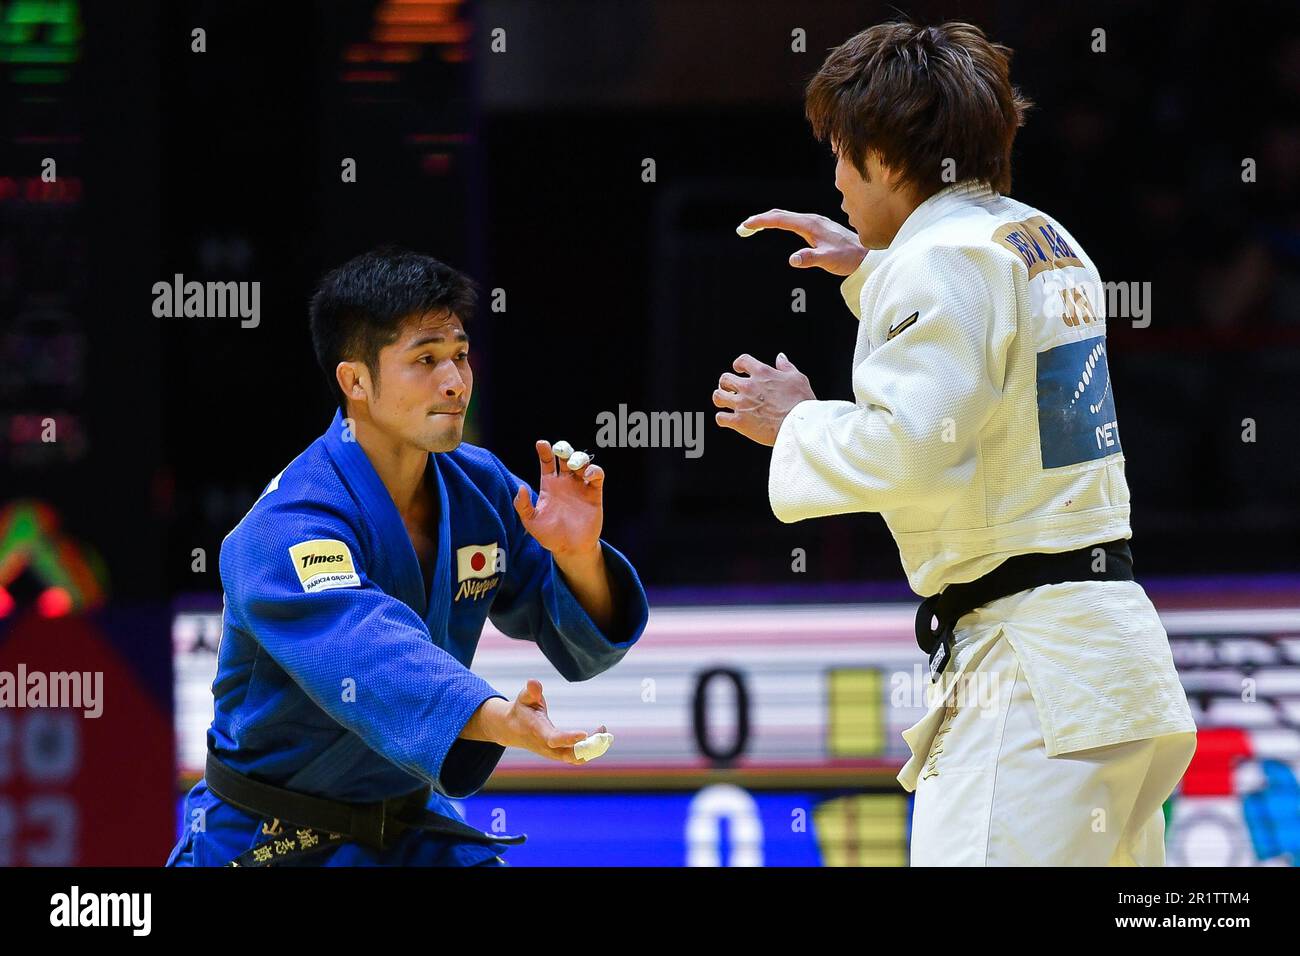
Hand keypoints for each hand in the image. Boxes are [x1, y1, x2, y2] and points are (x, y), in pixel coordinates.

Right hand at [479, 680, 606, 765]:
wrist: (513, 730)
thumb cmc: (522, 710)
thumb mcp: (523, 698)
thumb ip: (530, 692)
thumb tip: (533, 682)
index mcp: (538, 732)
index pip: (554, 739)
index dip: (568, 739)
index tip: (584, 733)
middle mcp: (547, 747)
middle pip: (569, 756)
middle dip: (588, 749)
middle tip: (603, 736)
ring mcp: (554, 753)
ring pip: (576, 759)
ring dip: (593, 750)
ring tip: (605, 733)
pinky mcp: (560, 754)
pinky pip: (578, 757)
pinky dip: (591, 750)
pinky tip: (601, 736)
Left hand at [513, 440, 602, 559]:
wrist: (571, 549)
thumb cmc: (549, 536)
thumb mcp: (531, 522)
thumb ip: (523, 506)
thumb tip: (521, 488)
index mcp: (549, 485)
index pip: (546, 462)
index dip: (544, 450)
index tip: (541, 443)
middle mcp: (565, 482)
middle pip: (565, 456)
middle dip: (563, 448)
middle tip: (559, 451)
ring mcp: (580, 486)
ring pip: (582, 462)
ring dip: (578, 458)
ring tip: (573, 465)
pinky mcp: (594, 493)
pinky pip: (597, 475)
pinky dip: (594, 470)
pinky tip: (587, 474)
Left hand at [713, 352, 815, 445]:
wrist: (799, 426)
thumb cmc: (801, 402)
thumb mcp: (798, 378)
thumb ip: (786, 366)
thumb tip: (780, 357)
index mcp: (762, 373)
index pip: (742, 361)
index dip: (739, 364)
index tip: (739, 370)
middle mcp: (748, 386)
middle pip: (725, 379)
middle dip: (726, 383)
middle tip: (730, 389)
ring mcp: (742, 404)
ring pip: (718, 397)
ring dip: (720, 398)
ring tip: (725, 402)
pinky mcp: (739, 422)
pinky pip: (721, 418)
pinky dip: (722, 419)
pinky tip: (727, 420)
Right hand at [738, 209, 866, 275]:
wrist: (865, 255)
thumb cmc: (848, 258)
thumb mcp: (828, 260)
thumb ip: (810, 258)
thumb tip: (793, 259)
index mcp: (810, 225)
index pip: (780, 219)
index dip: (761, 221)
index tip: (746, 225)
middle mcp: (811, 220)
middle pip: (780, 214)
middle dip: (761, 219)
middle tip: (744, 227)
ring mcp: (814, 222)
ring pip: (786, 216)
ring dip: (769, 220)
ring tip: (754, 226)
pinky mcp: (816, 227)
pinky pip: (792, 221)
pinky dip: (779, 222)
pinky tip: (777, 226)